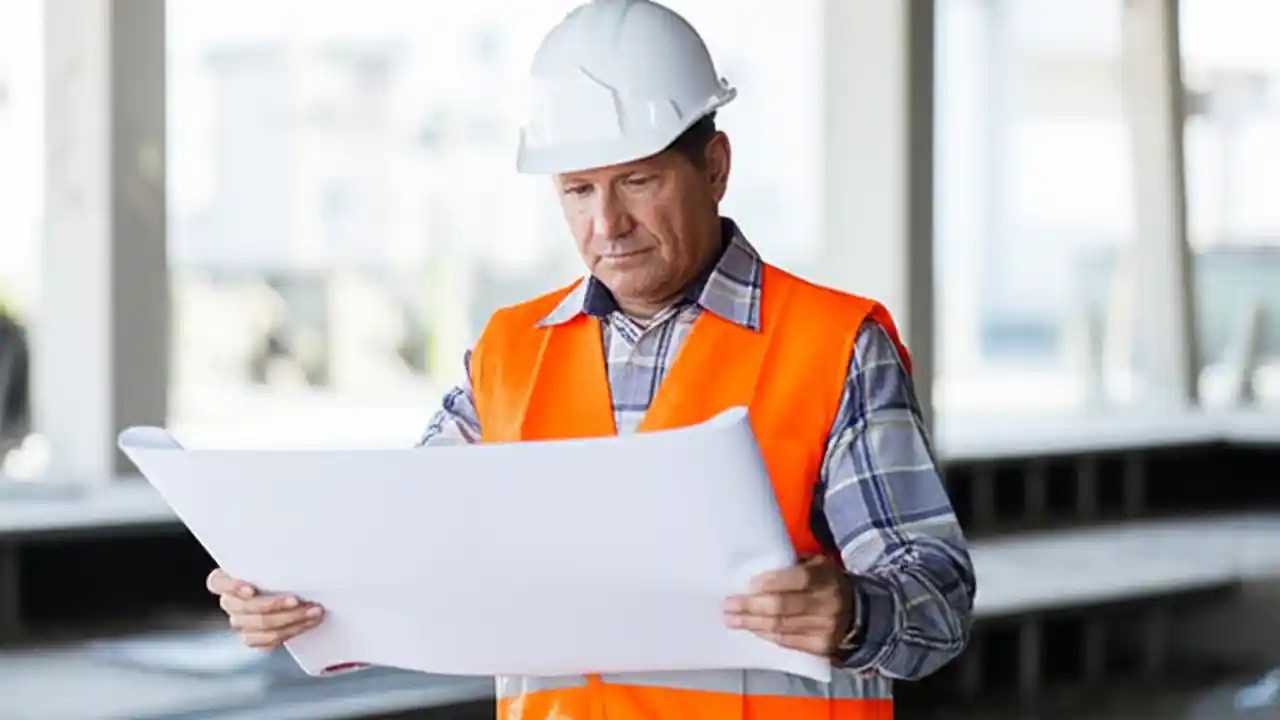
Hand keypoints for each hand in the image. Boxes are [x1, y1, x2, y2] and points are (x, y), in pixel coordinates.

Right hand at [206, 568, 323, 649]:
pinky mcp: (252, 638)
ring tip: (313, 611)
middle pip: (246, 608)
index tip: (251, 589)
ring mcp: (239, 622)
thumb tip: (294, 551)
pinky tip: (306, 623)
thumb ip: (272, 559)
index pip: (218, 583)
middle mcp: (229, 603)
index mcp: (225, 580)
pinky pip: (267, 641)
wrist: (290, 590)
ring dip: (290, 619)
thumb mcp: (272, 560)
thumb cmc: (279, 569)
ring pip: (260, 625)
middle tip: (297, 600)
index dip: (232, 587)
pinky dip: (290, 632)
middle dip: (274, 605)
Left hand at [722, 555, 853, 656]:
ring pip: (781, 626)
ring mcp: (825, 627)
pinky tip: (752, 629)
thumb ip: (793, 564)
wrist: (859, 614)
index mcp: (826, 577)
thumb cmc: (827, 584)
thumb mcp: (818, 564)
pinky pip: (787, 641)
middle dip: (751, 606)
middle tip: (729, 605)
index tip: (749, 585)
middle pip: (783, 607)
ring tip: (732, 619)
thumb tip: (757, 570)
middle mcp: (827, 603)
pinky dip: (766, 634)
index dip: (772, 583)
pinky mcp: (820, 646)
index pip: (798, 579)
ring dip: (752, 623)